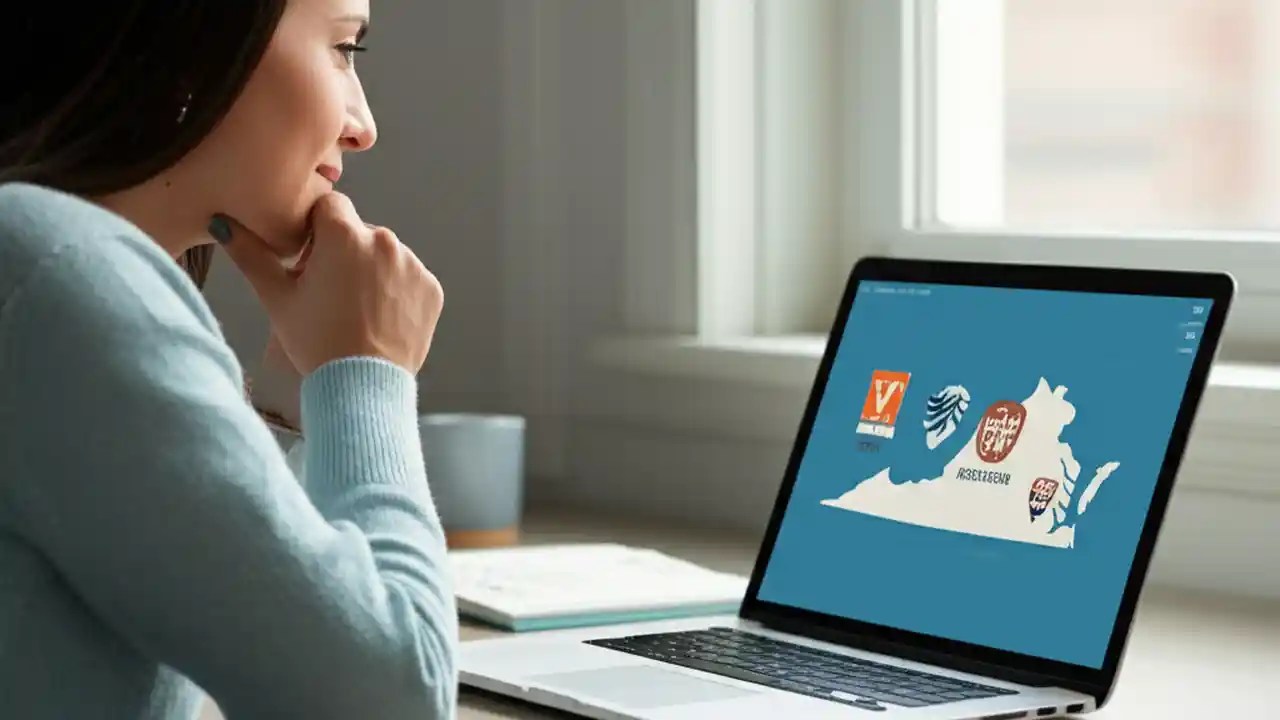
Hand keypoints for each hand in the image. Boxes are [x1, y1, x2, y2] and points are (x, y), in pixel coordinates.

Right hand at [214, 192, 442, 375]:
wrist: (361, 387)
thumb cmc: (315, 341)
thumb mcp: (277, 298)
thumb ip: (251, 254)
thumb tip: (221, 222)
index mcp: (345, 234)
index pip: (329, 207)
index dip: (316, 231)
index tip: (310, 261)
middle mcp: (385, 241)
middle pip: (358, 232)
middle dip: (343, 253)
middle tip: (328, 293)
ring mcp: (413, 265)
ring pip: (386, 256)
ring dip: (371, 272)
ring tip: (355, 311)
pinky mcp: (432, 289)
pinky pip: (410, 279)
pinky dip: (396, 292)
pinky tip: (379, 319)